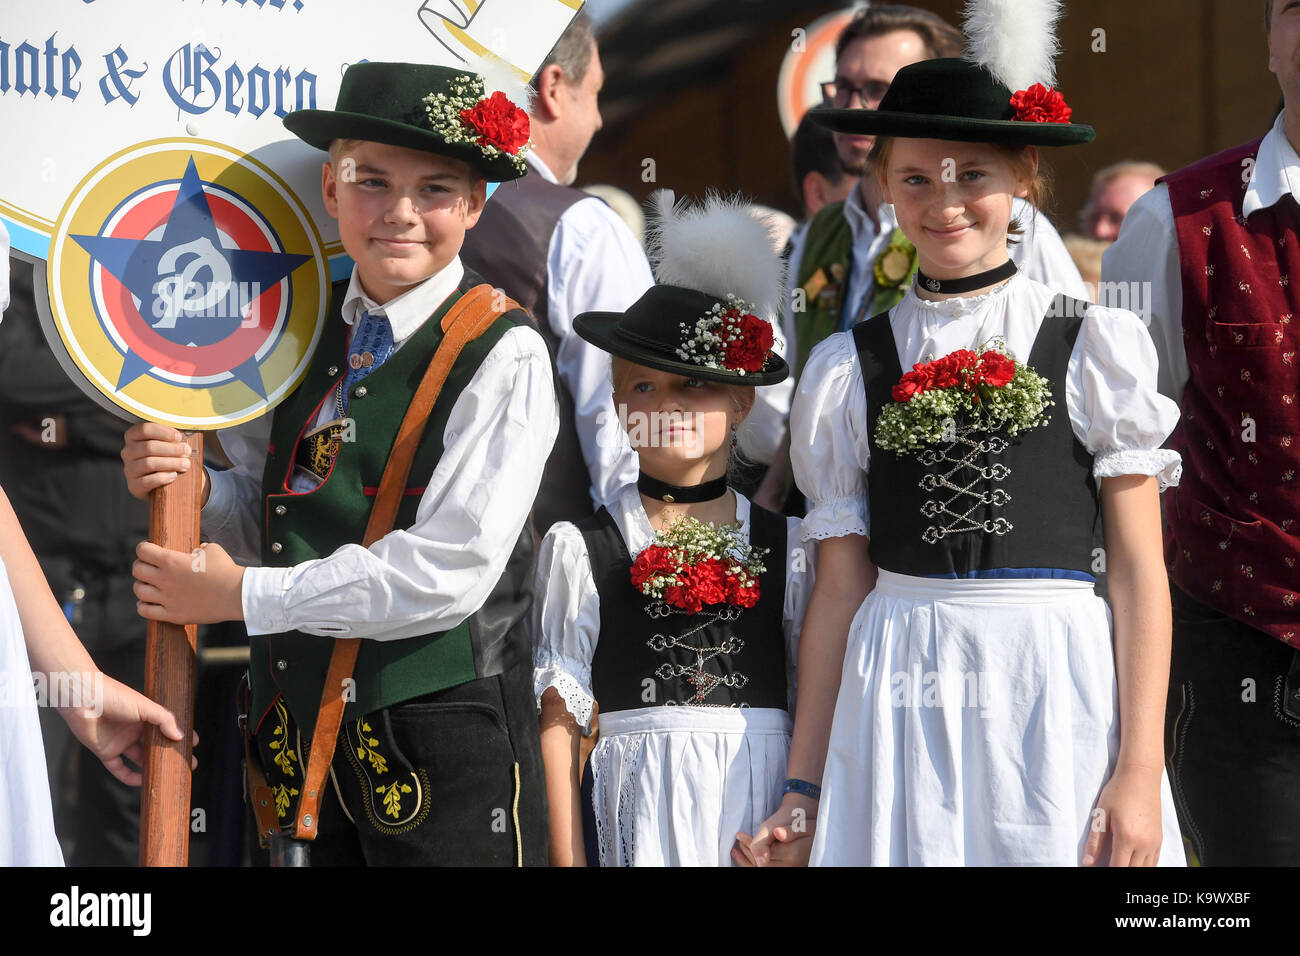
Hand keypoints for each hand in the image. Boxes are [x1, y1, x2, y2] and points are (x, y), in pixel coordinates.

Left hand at [60, 673, 198, 784]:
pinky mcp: (106, 752)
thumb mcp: (145, 706)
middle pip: (155, 745)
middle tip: (185, 764)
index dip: (179, 735)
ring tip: (166, 775)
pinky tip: (141, 781)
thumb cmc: (114, 696)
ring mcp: (121, 741)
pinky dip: (128, 777)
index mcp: (145, 716)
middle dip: (169, 754)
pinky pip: (119, 768)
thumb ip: (164, 720)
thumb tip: (180, 735)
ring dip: (151, 767)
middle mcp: (134, 729)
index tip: (193, 744)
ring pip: (139, 758)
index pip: (166, 727)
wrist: (83, 699)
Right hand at [121, 422, 207, 502]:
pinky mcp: (134, 485)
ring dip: (171, 463)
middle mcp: (127, 452)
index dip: (163, 432)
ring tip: (185, 464)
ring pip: (149, 463)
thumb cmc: (167, 459)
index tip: (179, 437)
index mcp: (133, 437)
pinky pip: (147, 481)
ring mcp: (129, 469)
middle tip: (187, 451)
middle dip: (172, 449)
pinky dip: (163, 477)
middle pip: (148, 447)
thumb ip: (173, 440)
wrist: (164, 485)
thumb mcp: (169, 445)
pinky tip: (174, 476)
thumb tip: (183, 441)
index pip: (144, 429)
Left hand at [134, 540, 245, 624]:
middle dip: (142, 566)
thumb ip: (198, 549)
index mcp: (172, 560)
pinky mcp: (173, 615)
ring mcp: (167, 598)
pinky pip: (145, 611)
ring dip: (142, 586)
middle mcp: (165, 579)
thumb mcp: (212, 550)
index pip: (142, 551)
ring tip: (151, 585)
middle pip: (137, 570)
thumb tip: (196, 551)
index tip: (149, 550)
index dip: (144, 548)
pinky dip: (144, 606)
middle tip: (150, 567)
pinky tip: (150, 602)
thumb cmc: (226, 570)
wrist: (237, 595)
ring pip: (139, 591)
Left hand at [735, 794, 816, 866]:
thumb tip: (778, 834)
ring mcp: (790, 868)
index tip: (740, 834)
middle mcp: (792, 865)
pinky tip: (740, 854)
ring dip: (747, 858)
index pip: (766, 853)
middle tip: (739, 837)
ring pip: (762, 867)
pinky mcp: (786, 867)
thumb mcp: (797, 823)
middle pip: (762, 863)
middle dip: (748, 851)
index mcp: (794, 853)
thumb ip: (787, 830)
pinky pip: (766, 868)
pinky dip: (750, 863)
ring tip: (738, 846)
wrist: (810, 827)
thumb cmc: (801, 822)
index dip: (750, 844)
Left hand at [1083, 763, 1163, 866]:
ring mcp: (1154, 842)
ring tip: (1120, 864)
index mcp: (1127, 838)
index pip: (1118, 868)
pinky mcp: (1159, 839)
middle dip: (1120, 870)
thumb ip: (1095, 842)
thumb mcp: (1101, 815)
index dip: (1108, 873)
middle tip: (1109, 865)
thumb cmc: (1118, 792)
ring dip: (1133, 869)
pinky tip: (1134, 863)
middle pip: (1132, 871)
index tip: (1099, 869)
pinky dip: (1144, 866)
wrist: (1141, 776)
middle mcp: (1144, 844)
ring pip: (1146, 869)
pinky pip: (1154, 861)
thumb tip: (1087, 863)